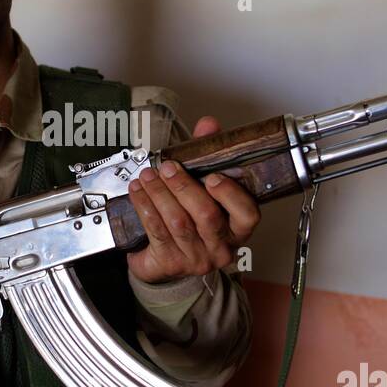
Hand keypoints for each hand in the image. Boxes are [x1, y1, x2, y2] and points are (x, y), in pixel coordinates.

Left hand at [125, 116, 260, 284]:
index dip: (230, 195)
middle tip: (168, 168)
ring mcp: (195, 257)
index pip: (248, 214)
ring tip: (148, 175)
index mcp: (237, 227)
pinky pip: (156, 230)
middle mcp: (220, 246)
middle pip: (207, 216)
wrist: (166, 259)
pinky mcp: (170, 262)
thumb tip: (208, 125)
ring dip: (160, 194)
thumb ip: (209, 155)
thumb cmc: (191, 219)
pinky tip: (138, 191)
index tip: (212, 176)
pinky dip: (145, 206)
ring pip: (178, 222)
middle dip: (183, 187)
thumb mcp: (204, 188)